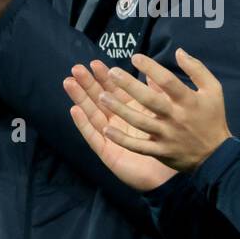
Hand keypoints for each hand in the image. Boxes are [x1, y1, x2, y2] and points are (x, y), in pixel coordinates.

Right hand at [63, 59, 176, 191]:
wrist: (170, 175)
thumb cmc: (169, 145)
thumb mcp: (163, 115)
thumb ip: (158, 95)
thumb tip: (153, 75)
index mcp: (131, 112)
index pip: (114, 90)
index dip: (104, 77)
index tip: (96, 63)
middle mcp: (118, 122)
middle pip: (99, 99)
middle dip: (87, 84)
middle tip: (77, 69)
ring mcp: (111, 137)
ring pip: (92, 114)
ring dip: (80, 99)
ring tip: (69, 83)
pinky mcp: (107, 153)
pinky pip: (94, 137)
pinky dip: (84, 124)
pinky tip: (75, 110)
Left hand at [86, 49, 231, 174]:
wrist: (217, 155)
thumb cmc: (213, 118)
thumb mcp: (213, 90)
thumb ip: (197, 69)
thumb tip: (179, 51)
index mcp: (188, 100)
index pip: (167, 81)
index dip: (151, 67)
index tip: (135, 57)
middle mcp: (175, 117)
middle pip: (149, 100)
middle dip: (129, 86)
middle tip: (112, 73)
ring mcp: (166, 136)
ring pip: (139, 122)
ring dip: (119, 110)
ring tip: (102, 97)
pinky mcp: (160, 151)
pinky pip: (138, 146)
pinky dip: (121, 139)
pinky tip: (105, 129)